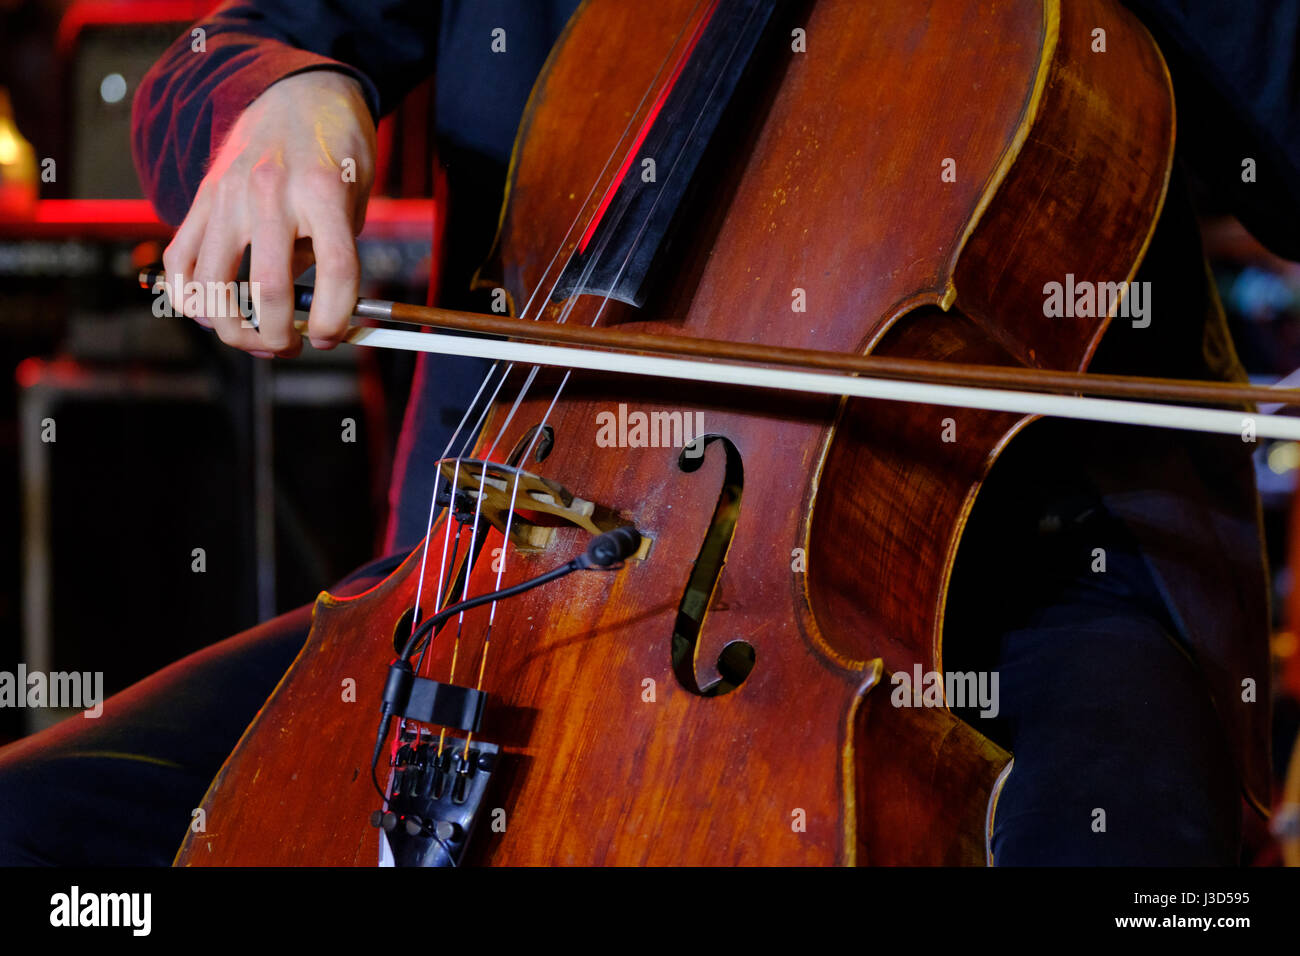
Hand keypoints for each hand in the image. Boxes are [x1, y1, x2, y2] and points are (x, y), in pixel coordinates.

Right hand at [162, 70, 376, 356]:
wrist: (297, 93)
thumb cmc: (336, 153)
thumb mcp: (353, 200)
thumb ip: (331, 254)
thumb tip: (308, 317)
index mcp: (324, 192)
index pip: (337, 271)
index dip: (335, 319)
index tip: (330, 337)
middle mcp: (272, 193)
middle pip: (270, 289)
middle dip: (279, 337)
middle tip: (290, 346)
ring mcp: (229, 196)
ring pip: (213, 285)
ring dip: (232, 329)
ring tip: (254, 340)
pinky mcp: (202, 199)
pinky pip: (179, 261)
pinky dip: (189, 299)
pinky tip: (211, 315)